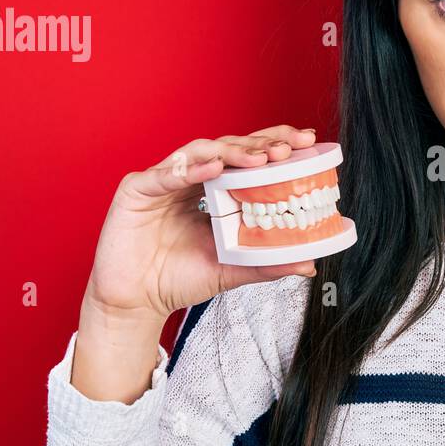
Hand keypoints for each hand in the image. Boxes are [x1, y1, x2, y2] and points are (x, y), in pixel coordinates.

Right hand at [82, 125, 321, 326]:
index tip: (306, 142)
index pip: (247, 158)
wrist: (137, 303)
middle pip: (228, 148)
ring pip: (200, 152)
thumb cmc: (178, 279)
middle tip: (288, 147)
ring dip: (232, 152)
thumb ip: (267, 262)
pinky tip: (214, 169)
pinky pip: (164, 174)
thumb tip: (307, 263)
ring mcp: (162, 180)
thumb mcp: (232, 269)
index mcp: (213, 190)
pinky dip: (190, 170)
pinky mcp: (136, 190)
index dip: (274, 145)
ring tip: (260, 158)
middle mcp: (190, 178)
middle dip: (260, 144)